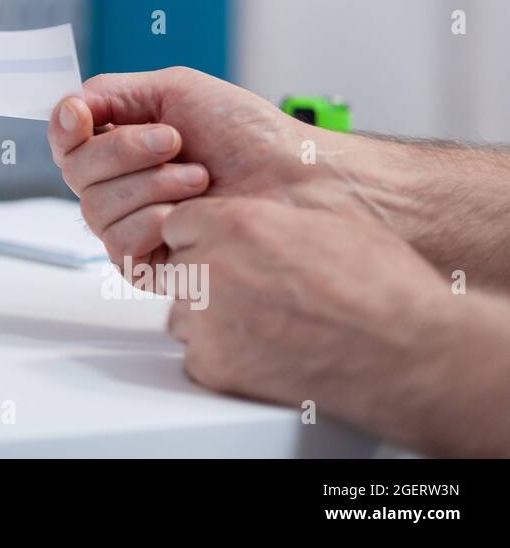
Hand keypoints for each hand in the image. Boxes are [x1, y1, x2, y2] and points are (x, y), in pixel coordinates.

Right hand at [47, 67, 357, 271]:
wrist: (293, 180)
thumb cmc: (248, 136)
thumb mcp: (175, 90)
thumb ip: (110, 93)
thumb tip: (66, 108)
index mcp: (122, 143)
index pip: (65, 139)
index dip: (66, 126)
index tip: (83, 116)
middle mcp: (120, 184)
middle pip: (75, 170)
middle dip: (125, 150)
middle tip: (175, 141)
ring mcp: (131, 224)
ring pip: (95, 207)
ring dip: (151, 184)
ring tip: (199, 179)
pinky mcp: (147, 263)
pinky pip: (118, 242)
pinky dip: (154, 220)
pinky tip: (190, 212)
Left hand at [159, 197, 509, 455]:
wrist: (408, 352)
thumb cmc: (382, 288)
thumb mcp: (323, 223)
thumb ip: (267, 221)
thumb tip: (252, 225)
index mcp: (235, 224)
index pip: (179, 223)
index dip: (206, 237)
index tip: (227, 250)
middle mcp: (211, 267)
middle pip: (181, 267)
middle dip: (207, 275)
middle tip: (254, 290)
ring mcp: (208, 319)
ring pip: (184, 311)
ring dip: (211, 316)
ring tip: (266, 322)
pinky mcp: (214, 365)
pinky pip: (196, 354)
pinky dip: (223, 356)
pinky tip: (265, 351)